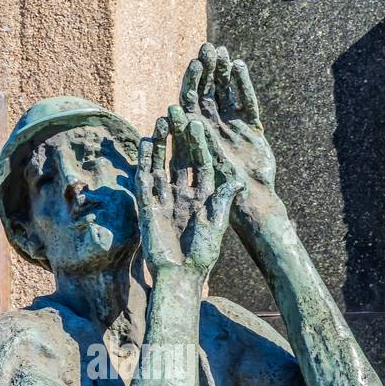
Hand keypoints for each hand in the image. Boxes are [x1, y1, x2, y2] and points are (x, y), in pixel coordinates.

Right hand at [136, 113, 241, 279]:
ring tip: (162, 119)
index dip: (198, 143)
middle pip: (180, 158)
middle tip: (176, 109)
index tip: (196, 122)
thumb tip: (239, 181)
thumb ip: (223, 201)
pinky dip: (145, 161)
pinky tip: (146, 143)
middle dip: (179, 135)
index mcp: (203, 197)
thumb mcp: (217, 225)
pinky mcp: (148, 207)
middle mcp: (184, 194)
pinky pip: (145, 179)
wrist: (180, 276)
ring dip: (162, 142)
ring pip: (162, 164)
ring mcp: (165, 199)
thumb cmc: (202, 255)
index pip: (201, 163)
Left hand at [177, 43, 278, 229]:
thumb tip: (180, 120)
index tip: (194, 63)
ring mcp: (230, 128)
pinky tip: (239, 66)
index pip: (188, 107)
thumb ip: (194, 146)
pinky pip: (246, 103)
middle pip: (205, 96)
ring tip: (221, 51)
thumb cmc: (223, 193)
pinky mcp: (250, 129)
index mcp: (195, 139)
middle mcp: (211, 130)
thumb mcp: (205, 173)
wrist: (253, 204)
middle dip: (206, 73)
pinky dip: (243, 86)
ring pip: (224, 96)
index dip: (191, 84)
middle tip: (207, 48)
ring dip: (222, 74)